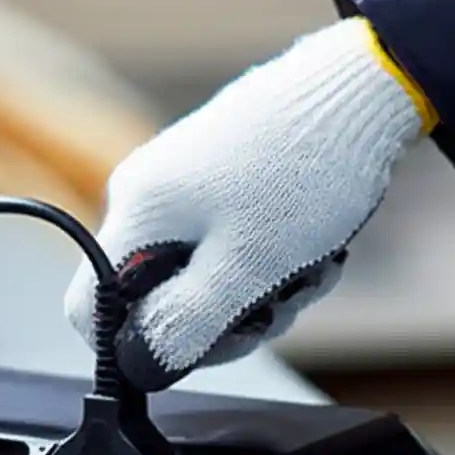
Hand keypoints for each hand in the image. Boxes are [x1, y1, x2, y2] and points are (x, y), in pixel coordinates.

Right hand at [65, 17, 433, 390]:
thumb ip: (186, 324)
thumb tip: (141, 366)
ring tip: (311, 272)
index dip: (133, 345)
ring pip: (201, 274)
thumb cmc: (306, 168)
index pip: (89, 307)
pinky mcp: (223, 180)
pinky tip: (315, 250)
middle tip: (274, 311)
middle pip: (154, 296)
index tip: (194, 350)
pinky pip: (230, 245)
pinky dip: (270, 261)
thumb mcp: (247, 267)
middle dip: (219, 319)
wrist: (365, 88)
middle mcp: (150, 196)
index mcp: (139, 212)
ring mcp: (186, 185)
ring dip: (258, 292)